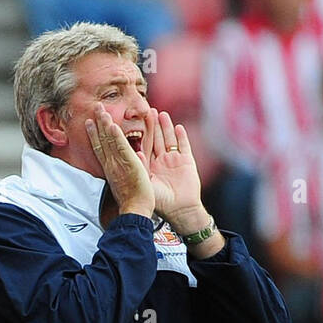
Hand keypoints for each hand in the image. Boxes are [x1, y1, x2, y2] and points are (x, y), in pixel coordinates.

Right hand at [85, 103, 153, 217]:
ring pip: (109, 141)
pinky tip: (112, 125)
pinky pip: (121, 147)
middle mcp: (111, 165)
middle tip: (95, 108)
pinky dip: (116, 136)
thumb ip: (124, 171)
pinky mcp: (129, 164)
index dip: (94, 135)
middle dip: (98, 123)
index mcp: (110, 169)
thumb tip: (133, 161)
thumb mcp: (124, 184)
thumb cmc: (133, 202)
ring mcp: (119, 164)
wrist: (135, 210)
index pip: (100, 148)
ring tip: (101, 109)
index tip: (89, 123)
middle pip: (102, 140)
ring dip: (105, 124)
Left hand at [145, 109, 204, 232]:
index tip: (136, 121)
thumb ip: (142, 169)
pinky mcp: (186, 162)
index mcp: (149, 167)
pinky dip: (181, 136)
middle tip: (148, 110)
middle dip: (153, 125)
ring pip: (169, 139)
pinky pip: (184, 146)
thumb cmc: (162, 202)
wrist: (181, 211)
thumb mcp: (148, 184)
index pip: (144, 145)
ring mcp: (174, 161)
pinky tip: (178, 127)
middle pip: (156, 139)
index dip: (141, 133)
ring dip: (165, 127)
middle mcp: (161, 162)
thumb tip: (136, 153)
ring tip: (161, 114)